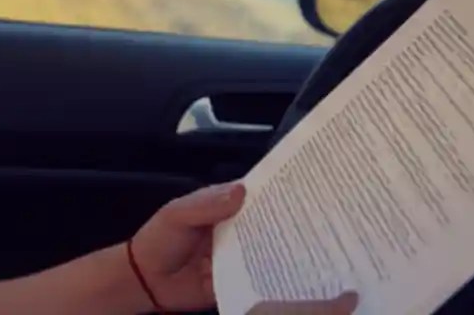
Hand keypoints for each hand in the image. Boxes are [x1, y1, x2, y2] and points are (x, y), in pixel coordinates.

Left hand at [128, 181, 357, 313]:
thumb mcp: (178, 213)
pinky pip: (262, 282)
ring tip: (327, 252)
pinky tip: (302, 284)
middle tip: (330, 223)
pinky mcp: (241, 283)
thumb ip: (207, 204)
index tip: (311, 189)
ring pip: (272, 253)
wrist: (143, 281)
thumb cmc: (159, 238)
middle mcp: (239, 230)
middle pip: (272, 225)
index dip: (281, 192)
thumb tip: (242, 190)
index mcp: (226, 206)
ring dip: (294, 253)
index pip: (259, 196)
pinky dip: (279, 282)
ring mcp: (242, 258)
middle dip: (297, 224)